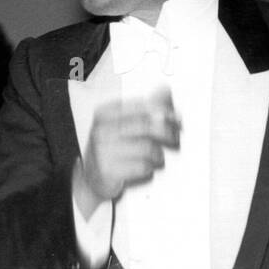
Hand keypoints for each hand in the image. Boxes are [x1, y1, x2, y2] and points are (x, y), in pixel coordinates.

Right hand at [74, 94, 180, 215]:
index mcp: (105, 114)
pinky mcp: (108, 170)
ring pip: (147, 147)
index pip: (141, 106)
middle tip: (174, 137)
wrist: (91, 178)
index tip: (176, 117)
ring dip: (158, 154)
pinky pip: (141, 166)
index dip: (164, 111)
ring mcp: (103, 151)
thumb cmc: (110, 149)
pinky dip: (149, 167)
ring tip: (157, 156)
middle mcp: (102, 130)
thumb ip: (145, 107)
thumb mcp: (122, 124)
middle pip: (146, 126)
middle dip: (167, 132)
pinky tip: (145, 166)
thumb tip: (164, 90)